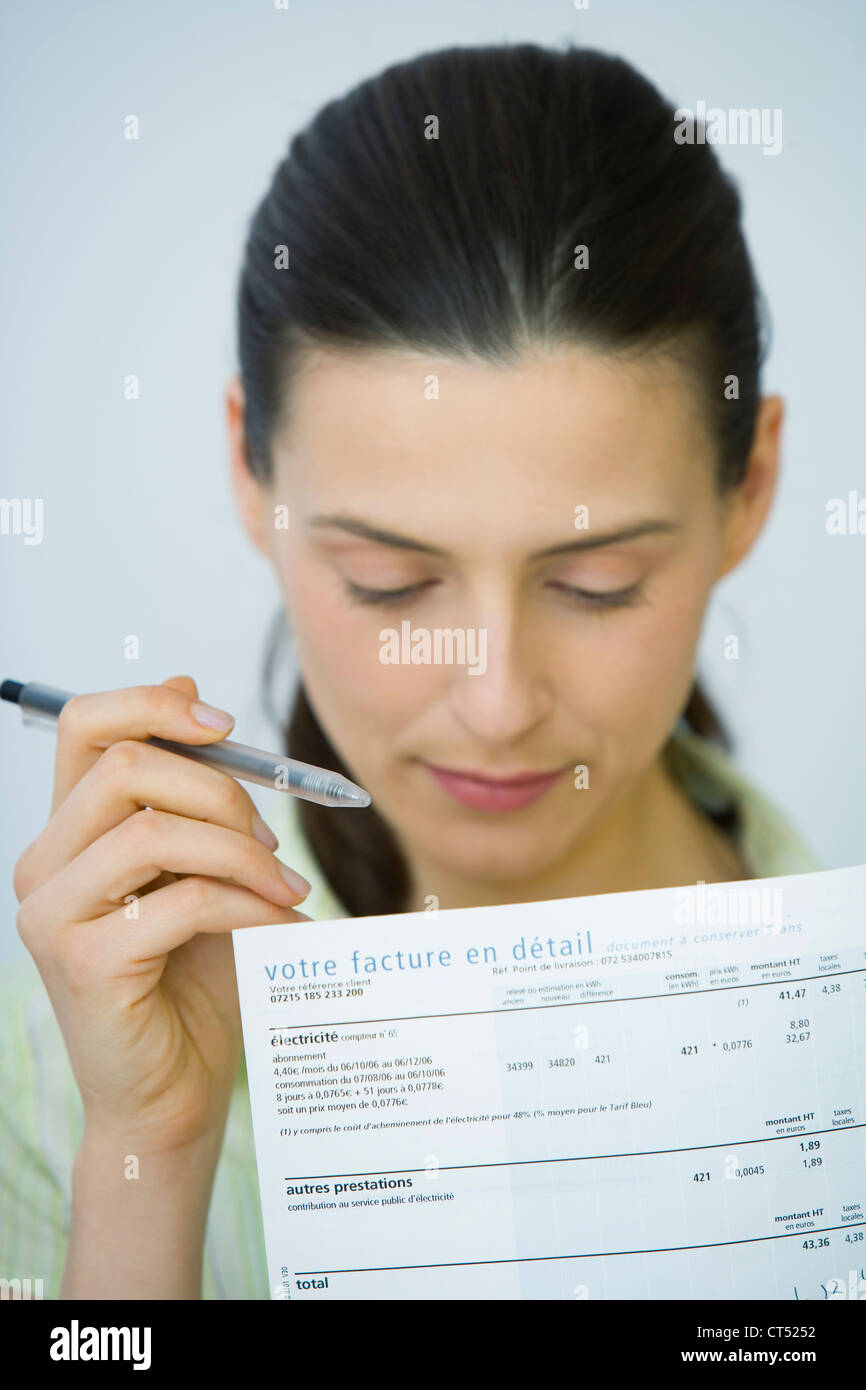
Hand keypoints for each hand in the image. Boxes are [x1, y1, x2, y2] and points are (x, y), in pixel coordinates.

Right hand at [14, 675, 310, 1153]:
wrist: (172, 1095)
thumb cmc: (188, 982)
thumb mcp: (195, 869)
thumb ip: (185, 795)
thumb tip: (189, 689)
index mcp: (68, 833)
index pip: (84, 726)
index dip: (152, 704)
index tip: (224, 725)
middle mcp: (43, 866)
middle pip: (123, 766)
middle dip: (219, 790)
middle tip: (270, 839)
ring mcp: (54, 916)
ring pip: (152, 831)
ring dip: (241, 850)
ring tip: (284, 884)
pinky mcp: (86, 964)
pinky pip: (181, 901)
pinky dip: (248, 904)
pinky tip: (281, 922)